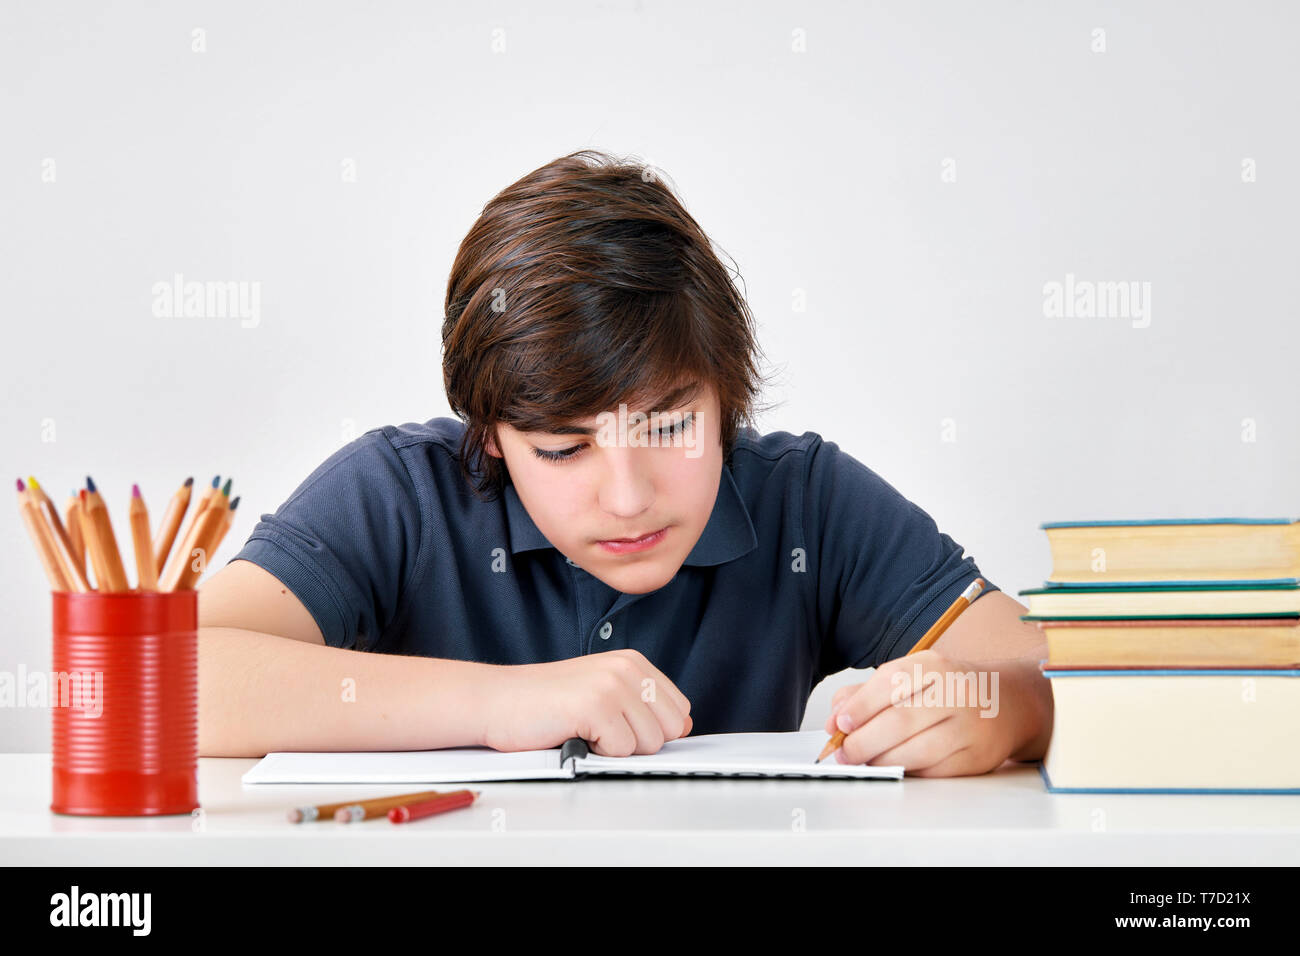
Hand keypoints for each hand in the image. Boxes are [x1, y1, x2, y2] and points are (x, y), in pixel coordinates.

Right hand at [482, 649, 691, 755]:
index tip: (619, 726)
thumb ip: (643, 706)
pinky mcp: (596, 706)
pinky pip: (621, 753)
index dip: (651, 730)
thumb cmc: (544, 704)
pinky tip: (573, 734)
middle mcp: (627, 668)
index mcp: (633, 662)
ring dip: (615, 749)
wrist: (496, 701)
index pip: (680, 710)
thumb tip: (684, 726)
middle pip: (671, 730)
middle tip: (599, 730)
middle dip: (638, 742)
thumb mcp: (603, 694)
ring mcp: (612, 685)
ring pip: (649, 744)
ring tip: (584, 730)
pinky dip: (597, 754)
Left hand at [823, 649, 1018, 776]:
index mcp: (934, 665)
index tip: (839, 725)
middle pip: (898, 722)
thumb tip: (835, 720)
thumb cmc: (946, 690)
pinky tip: (894, 766)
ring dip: (880, 760)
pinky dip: (906, 771)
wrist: (1008, 703)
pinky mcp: (976, 758)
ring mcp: (969, 727)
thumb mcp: (910, 677)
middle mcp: (956, 692)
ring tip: (864, 760)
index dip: (859, 708)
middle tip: (844, 752)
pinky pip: (931, 771)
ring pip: (914, 751)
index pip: (888, 684)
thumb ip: (866, 694)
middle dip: (862, 742)